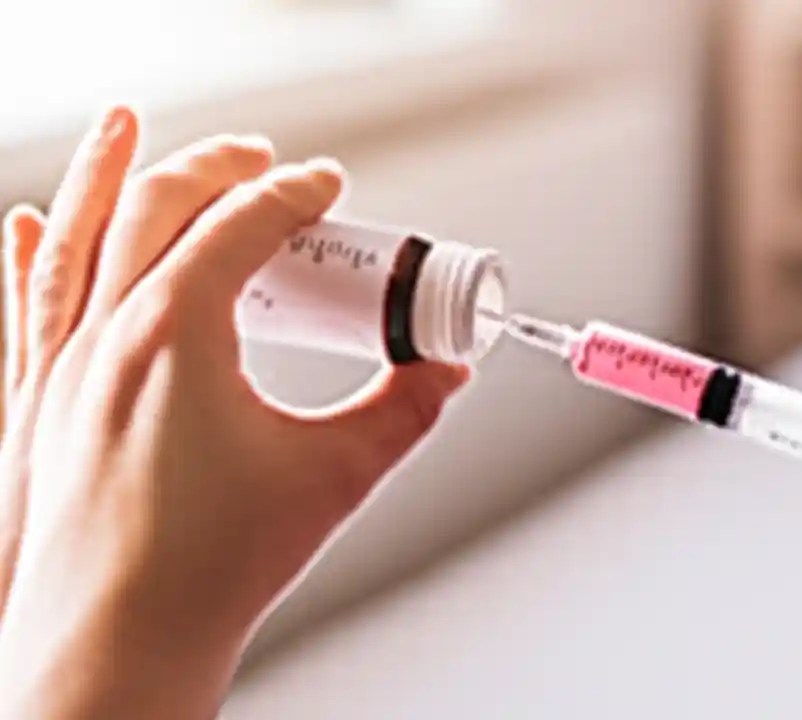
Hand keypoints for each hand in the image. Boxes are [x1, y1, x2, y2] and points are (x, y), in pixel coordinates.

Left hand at [0, 108, 467, 718]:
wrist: (118, 640)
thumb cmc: (208, 567)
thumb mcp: (334, 475)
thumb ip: (402, 412)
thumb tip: (443, 376)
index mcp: (176, 334)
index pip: (242, 226)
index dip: (296, 194)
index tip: (328, 188)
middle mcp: (107, 333)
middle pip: (160, 206)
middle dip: (216, 168)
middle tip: (264, 162)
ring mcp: (62, 364)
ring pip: (82, 234)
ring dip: (116, 175)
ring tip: (139, 133)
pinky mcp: (40, 401)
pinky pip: (28, 298)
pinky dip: (33, 248)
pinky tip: (32, 219)